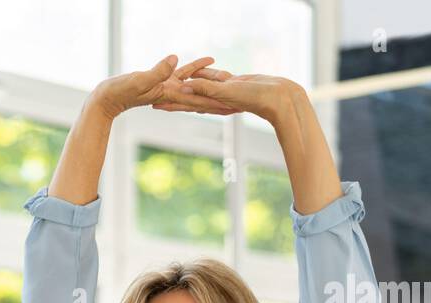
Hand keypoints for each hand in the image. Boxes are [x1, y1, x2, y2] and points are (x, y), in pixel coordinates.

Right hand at [92, 55, 239, 120]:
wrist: (105, 99)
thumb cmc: (119, 92)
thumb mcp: (138, 80)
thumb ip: (157, 71)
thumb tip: (175, 59)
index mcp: (171, 94)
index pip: (200, 99)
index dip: (218, 100)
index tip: (237, 104)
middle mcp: (173, 93)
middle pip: (204, 97)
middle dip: (223, 98)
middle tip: (244, 98)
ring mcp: (168, 87)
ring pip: (198, 84)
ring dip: (214, 83)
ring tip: (233, 78)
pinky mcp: (162, 79)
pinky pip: (185, 73)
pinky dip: (197, 68)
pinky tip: (210, 61)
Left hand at [155, 70, 302, 123]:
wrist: (277, 97)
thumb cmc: (254, 98)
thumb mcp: (227, 91)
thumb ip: (206, 88)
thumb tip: (184, 86)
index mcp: (212, 104)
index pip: (185, 104)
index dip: (170, 103)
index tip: (153, 103)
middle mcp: (215, 100)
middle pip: (189, 96)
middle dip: (173, 94)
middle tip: (156, 92)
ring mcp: (224, 92)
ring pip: (201, 85)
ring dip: (187, 81)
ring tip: (172, 79)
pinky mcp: (233, 83)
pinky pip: (215, 78)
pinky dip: (205, 73)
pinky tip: (196, 70)